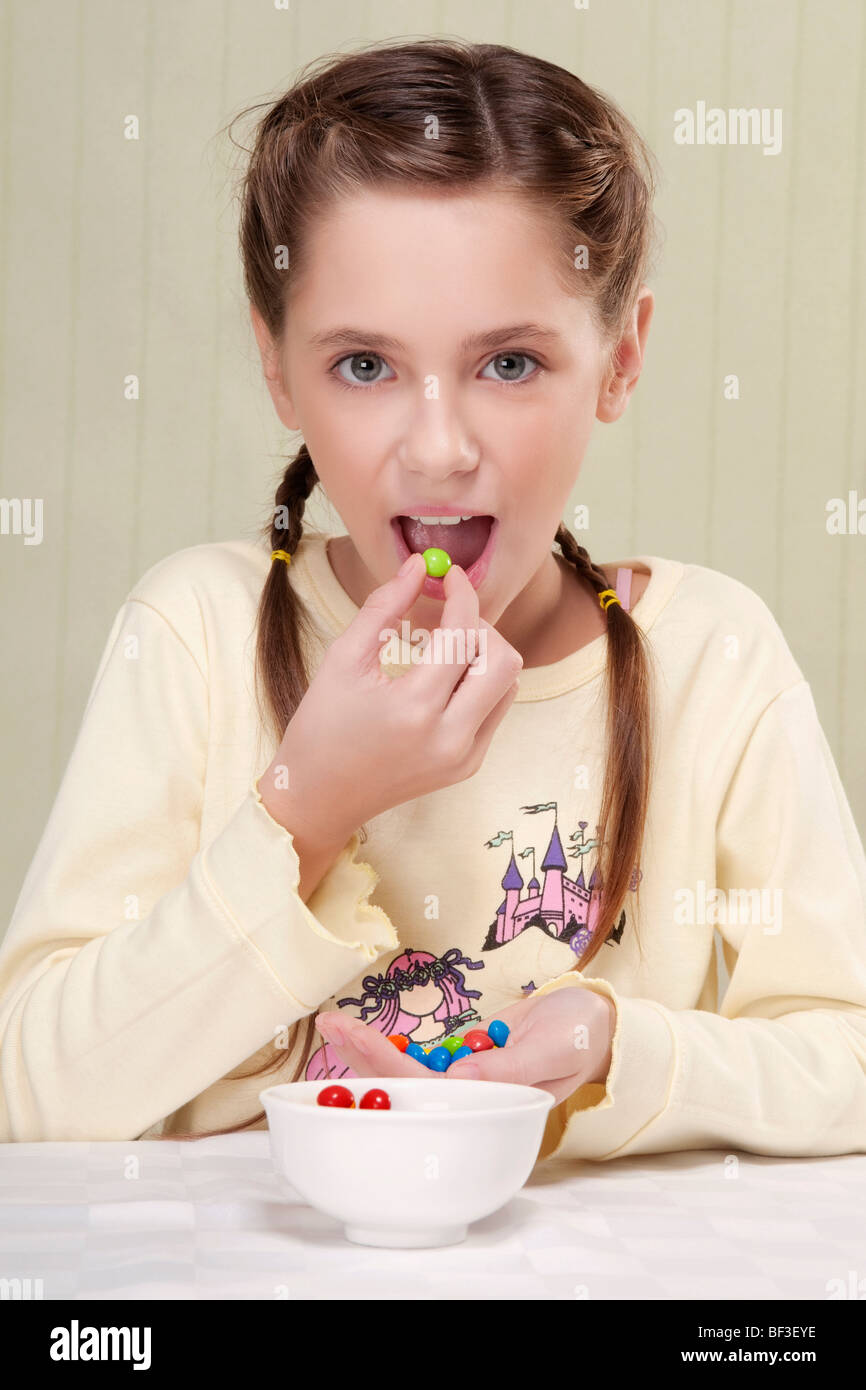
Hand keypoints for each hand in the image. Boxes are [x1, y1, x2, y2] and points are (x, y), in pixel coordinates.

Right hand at [259, 554, 521, 845]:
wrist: (319, 798)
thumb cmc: (322, 726)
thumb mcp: (343, 659)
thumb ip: (383, 607)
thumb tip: (418, 566)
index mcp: (414, 709)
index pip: (462, 635)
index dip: (462, 595)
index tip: (451, 576)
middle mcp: (449, 737)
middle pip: (502, 660)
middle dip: (479, 626)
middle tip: (445, 617)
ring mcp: (464, 756)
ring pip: (506, 684)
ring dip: (483, 655)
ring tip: (440, 649)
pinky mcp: (468, 765)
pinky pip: (494, 710)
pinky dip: (477, 684)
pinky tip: (441, 680)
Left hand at [314, 985, 615, 1104]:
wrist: (597, 1017)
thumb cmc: (582, 1034)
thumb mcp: (553, 1047)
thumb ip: (508, 1067)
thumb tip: (457, 1077)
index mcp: (496, 1107)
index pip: (434, 1093)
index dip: (394, 1069)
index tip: (363, 1040)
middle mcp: (473, 1100)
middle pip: (409, 1086)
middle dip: (367, 1058)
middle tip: (331, 1026)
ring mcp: (465, 1080)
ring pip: (406, 1073)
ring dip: (369, 1051)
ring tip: (332, 1025)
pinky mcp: (463, 1061)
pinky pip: (419, 1057)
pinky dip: (390, 1045)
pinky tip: (360, 1033)